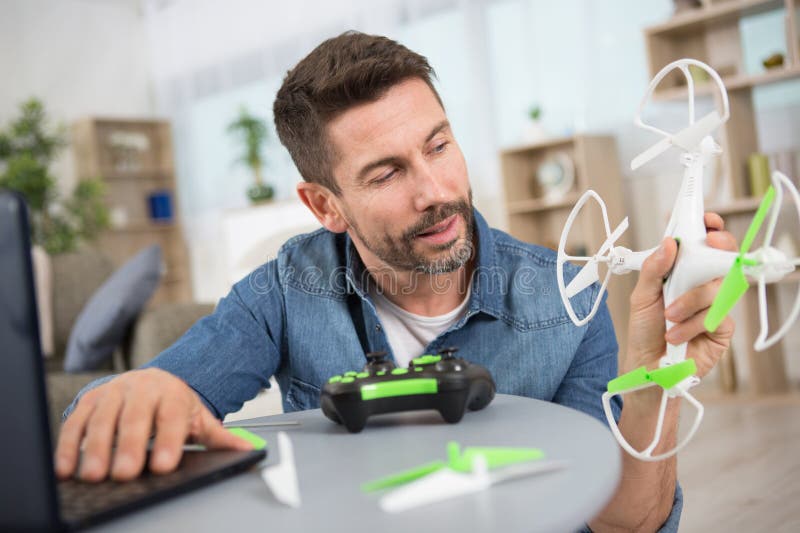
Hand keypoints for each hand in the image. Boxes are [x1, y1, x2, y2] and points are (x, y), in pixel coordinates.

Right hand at [55, 368, 253, 481]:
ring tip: (94, 475)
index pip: (171, 418)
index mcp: (172, 394)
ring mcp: (113, 393)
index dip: (167, 441)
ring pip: (103, 420)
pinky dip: (67, 444)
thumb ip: (221, 437)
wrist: (151, 380)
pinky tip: (65, 468)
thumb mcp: (199, 419)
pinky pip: (75, 421)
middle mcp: (141, 389)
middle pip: (135, 419)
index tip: (164, 466)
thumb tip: (251, 451)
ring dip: (96, 448)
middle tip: (125, 474)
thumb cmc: (175, 406)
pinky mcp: (89, 400)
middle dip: (129, 447)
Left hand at [624, 213, 736, 378]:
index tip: (708, 221)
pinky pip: (716, 316)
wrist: (647, 366)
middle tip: (709, 245)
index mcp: (684, 273)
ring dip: (690, 300)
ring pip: (718, 288)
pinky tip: (677, 334)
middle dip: (719, 249)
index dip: (710, 230)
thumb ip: (653, 269)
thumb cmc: (645, 330)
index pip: (703, 245)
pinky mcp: (722, 327)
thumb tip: (669, 243)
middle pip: (724, 259)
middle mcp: (703, 285)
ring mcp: (715, 305)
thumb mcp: (641, 296)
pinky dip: (692, 324)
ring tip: (668, 316)